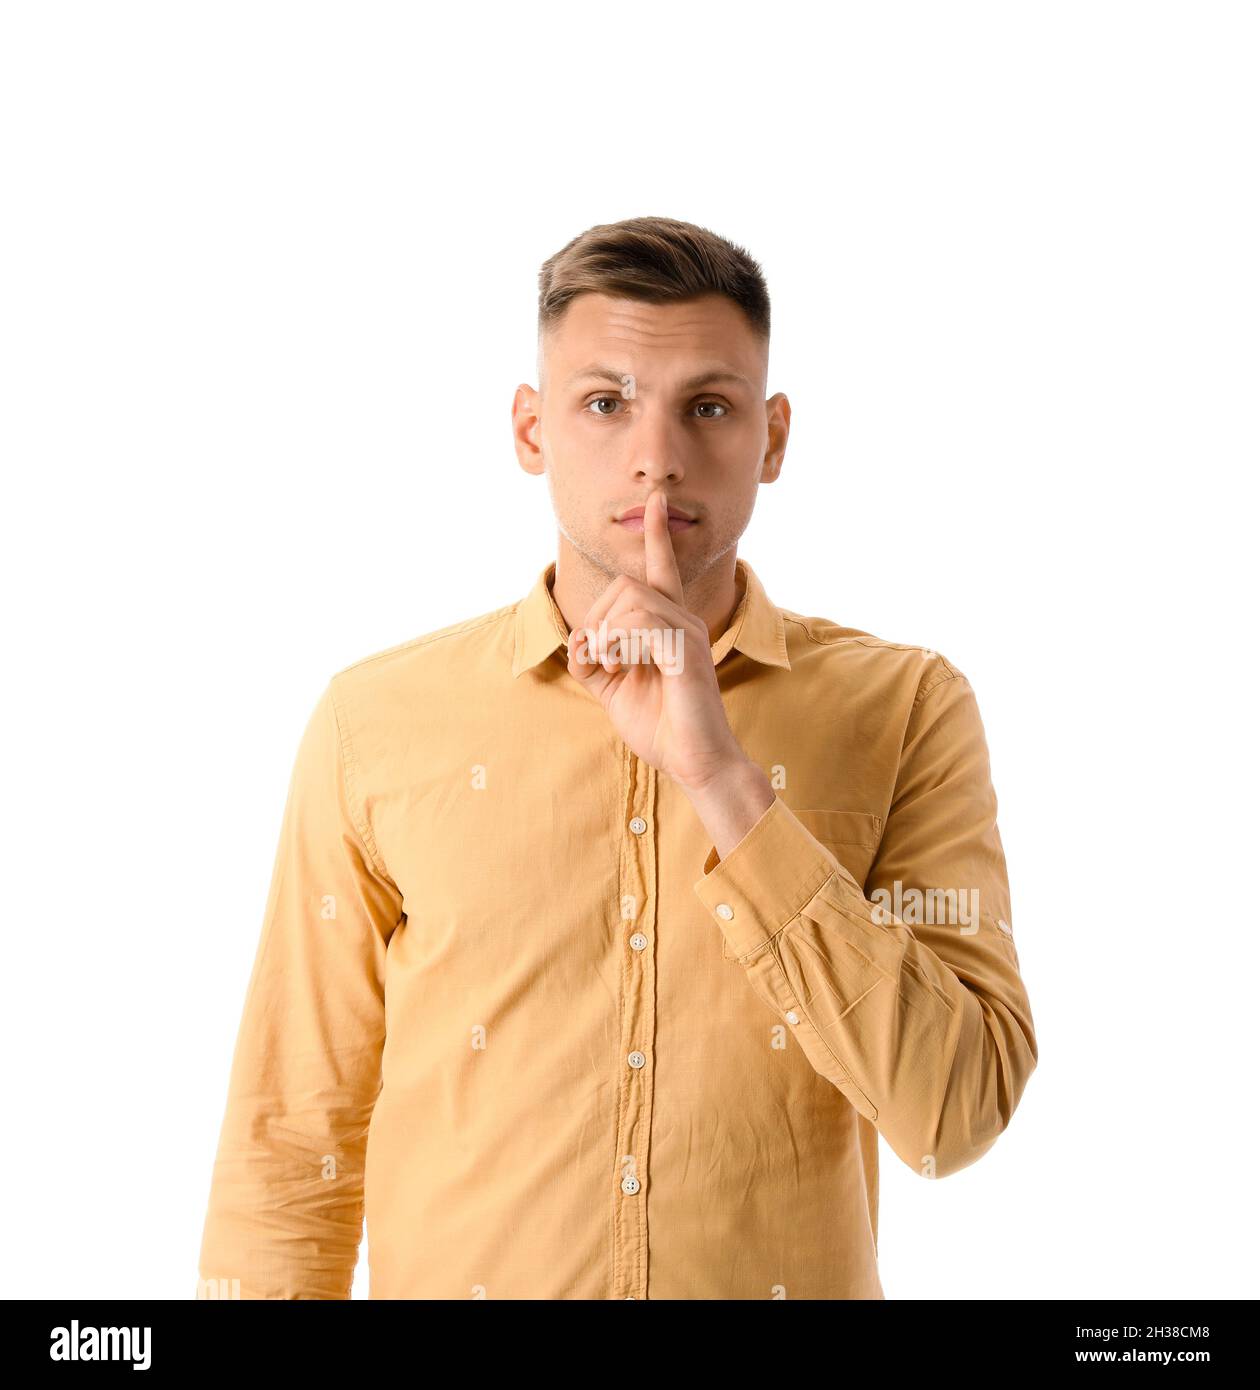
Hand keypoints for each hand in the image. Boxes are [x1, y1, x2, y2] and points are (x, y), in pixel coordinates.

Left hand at [565, 487, 746, 791]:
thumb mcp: (614, 689)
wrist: (694, 763)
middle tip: (597, 658)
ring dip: (605, 635)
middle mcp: (683, 621)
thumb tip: (576, 641)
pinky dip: (616, 644)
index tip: (652, 501)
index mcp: (670, 626)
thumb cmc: (662, 728)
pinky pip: (640, 624)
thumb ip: (595, 659)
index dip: (656, 536)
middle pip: (626, 587)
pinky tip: (619, 667)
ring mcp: (688, 633)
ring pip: (630, 602)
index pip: (662, 570)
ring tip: (611, 666)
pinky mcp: (686, 651)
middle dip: (596, 619)